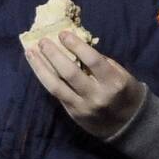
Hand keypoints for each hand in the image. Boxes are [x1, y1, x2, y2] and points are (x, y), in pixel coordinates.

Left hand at [24, 31, 146, 140]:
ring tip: (31, 52)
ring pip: (56, 86)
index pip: (93, 61)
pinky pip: (56, 94)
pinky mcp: (73, 114)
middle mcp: (97, 96)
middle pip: (70, 73)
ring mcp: (83, 107)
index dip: (76, 45)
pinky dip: (45, 79)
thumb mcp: (122, 74)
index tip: (63, 33)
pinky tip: (38, 67)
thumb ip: (102, 63)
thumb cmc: (125, 92)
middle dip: (54, 55)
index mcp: (114, 82)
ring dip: (41, 67)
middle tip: (42, 41)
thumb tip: (76, 47)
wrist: (127, 125)